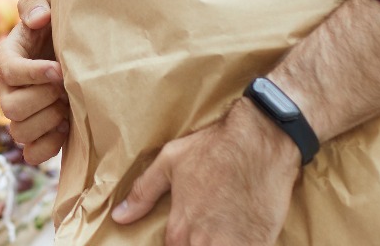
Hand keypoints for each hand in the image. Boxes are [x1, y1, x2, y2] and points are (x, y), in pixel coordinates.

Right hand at [0, 0, 65, 163]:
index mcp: (5, 57)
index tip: (60, 71)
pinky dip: (49, 146)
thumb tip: (38, 20)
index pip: (7, 70)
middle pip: (11, 107)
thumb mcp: (48, 2)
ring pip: (19, 131)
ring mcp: (17, 116)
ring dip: (49, 121)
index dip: (34, 73)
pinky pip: (30, 154)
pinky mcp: (33, 136)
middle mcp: (5, 90)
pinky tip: (66, 128)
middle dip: (44, 99)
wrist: (76, 53)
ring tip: (67, 106)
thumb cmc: (58, 25)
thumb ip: (36, 3)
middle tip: (67, 88)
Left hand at [111, 100, 301, 245]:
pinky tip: (241, 232)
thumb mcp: (170, 163)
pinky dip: (241, 243)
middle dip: (199, 242)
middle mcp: (203, 243)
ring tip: (224, 226)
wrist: (260, 143)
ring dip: (218, 244)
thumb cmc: (214, 149)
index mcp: (179, 228)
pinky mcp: (258, 244)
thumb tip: (119, 216)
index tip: (190, 228)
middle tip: (208, 224)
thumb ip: (143, 193)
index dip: (181, 241)